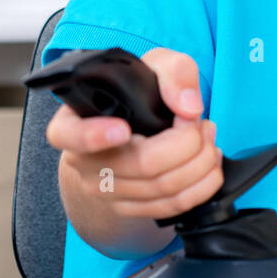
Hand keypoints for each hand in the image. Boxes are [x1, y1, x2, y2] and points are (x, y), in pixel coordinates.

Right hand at [46, 46, 222, 222]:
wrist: (133, 129)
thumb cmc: (137, 96)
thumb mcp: (154, 68)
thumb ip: (174, 72)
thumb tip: (188, 106)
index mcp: (74, 122)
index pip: (69, 135)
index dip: (94, 135)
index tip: (123, 129)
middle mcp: (83, 161)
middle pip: (142, 164)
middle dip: (187, 141)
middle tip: (198, 121)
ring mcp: (105, 191)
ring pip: (164, 187)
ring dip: (201, 161)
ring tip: (207, 136)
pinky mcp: (129, 209)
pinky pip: (173, 205)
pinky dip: (202, 184)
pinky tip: (207, 163)